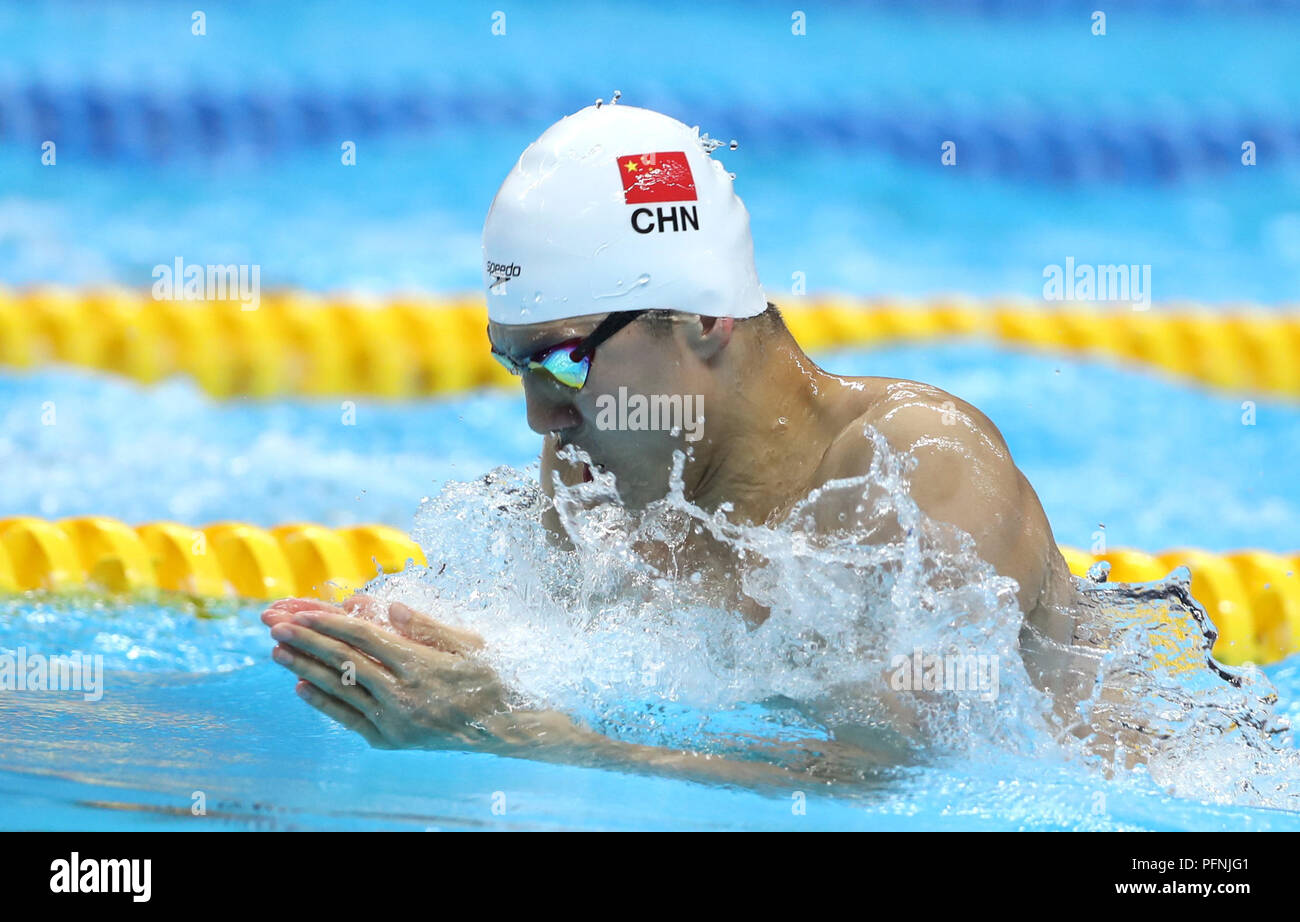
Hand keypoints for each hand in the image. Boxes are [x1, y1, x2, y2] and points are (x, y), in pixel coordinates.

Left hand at [261, 596, 507, 749]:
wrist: (501, 728)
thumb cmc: (488, 677)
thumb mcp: (470, 644)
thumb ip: (428, 625)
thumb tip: (389, 607)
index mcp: (422, 665)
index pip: (365, 638)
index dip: (330, 622)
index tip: (301, 611)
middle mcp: (404, 695)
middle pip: (344, 660)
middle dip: (306, 640)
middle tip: (274, 625)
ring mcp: (394, 720)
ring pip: (340, 688)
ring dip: (305, 667)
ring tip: (276, 650)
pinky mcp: (389, 739)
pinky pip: (348, 717)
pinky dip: (323, 702)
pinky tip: (301, 685)